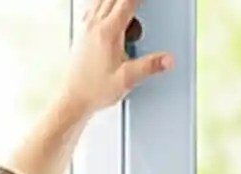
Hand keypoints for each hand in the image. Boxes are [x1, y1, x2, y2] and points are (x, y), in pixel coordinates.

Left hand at [62, 0, 173, 115]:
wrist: (72, 98)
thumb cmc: (94, 89)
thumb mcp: (127, 79)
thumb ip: (149, 66)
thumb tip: (168, 59)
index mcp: (108, 33)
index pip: (127, 3)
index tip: (148, 1)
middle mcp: (95, 26)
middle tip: (139, 3)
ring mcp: (86, 27)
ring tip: (126, 3)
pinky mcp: (81, 32)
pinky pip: (92, 7)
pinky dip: (101, 2)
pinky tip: (105, 6)